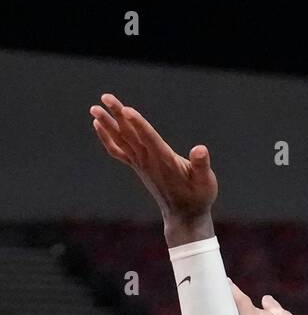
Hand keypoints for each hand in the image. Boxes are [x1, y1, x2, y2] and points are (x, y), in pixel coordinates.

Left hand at [89, 93, 217, 238]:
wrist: (184, 216)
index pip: (149, 140)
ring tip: (94, 108)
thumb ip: (202, 166)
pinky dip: (107, 138)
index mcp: (165, 162)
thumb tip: (200, 150)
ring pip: (121, 140)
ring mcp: (141, 164)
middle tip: (105, 97)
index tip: (126, 110)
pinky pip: (118, 151)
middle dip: (117, 116)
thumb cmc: (199, 197)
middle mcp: (149, 162)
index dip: (138, 125)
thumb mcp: (206, 183)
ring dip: (107, 124)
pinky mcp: (138, 167)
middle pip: (130, 135)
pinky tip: (98, 125)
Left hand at [230, 283, 307, 314]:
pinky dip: (233, 294)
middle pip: (266, 313)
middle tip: (255, 307)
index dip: (275, 311)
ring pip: (250, 311)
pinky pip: (239, 305)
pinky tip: (225, 288)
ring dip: (243, 305)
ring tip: (232, 295)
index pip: (282, 314)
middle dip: (261, 310)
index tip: (269, 305)